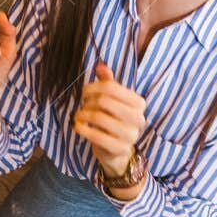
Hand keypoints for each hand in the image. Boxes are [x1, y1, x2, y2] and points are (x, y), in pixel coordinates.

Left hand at [72, 62, 146, 177]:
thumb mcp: (112, 100)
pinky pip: (95, 135)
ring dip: (83, 114)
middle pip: (104, 101)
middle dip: (88, 101)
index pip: (111, 87)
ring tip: (79, 116)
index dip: (93, 87)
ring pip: (98, 117)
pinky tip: (78, 126)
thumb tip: (100, 65)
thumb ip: (108, 82)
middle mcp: (138, 118)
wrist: (117, 151)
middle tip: (83, 105)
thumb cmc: (113, 120)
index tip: (84, 92)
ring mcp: (130, 135)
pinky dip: (82, 128)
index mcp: (139, 103)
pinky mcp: (119, 149)